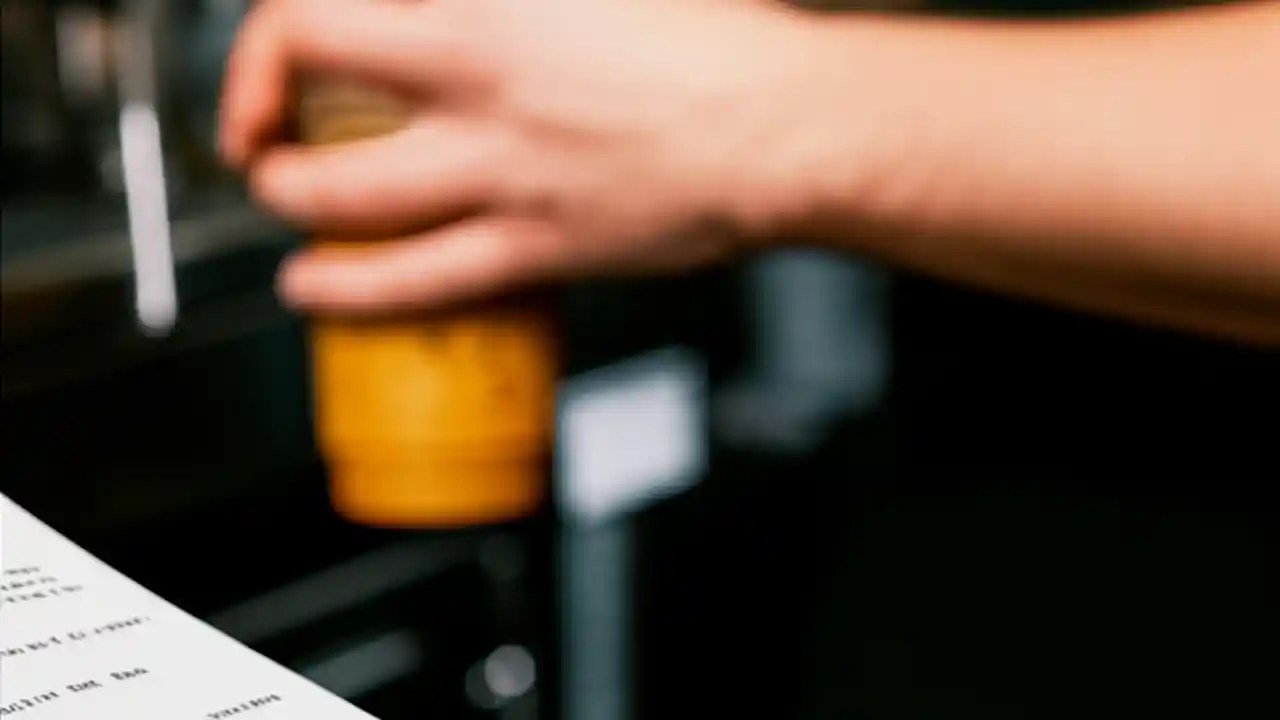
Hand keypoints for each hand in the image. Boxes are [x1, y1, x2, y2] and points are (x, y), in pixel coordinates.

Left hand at [220, 0, 824, 311]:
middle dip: (257, 108)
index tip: (280, 47)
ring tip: (281, 203)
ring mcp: (497, 168)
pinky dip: (345, 291)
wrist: (782, 127)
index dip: (274, 30)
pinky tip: (313, 288)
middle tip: (258, 131)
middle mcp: (474, 75)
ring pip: (337, 191)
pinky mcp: (532, 246)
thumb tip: (456, 11)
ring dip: (286, 197)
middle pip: (301, 73)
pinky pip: (412, 280)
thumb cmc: (712, 44)